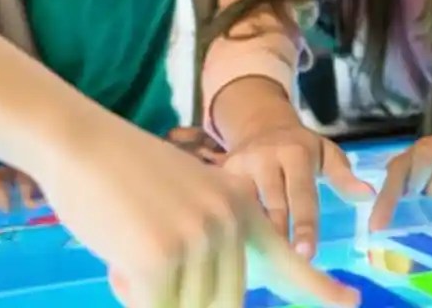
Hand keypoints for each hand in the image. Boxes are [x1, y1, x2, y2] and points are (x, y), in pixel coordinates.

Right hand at [37, 114, 359, 307]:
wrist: (80, 140)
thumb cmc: (122, 175)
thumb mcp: (187, 200)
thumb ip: (214, 240)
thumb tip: (229, 297)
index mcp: (240, 207)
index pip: (286, 261)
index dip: (318, 290)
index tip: (351, 302)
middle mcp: (230, 222)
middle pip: (222, 307)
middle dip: (180, 298)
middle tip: (144, 255)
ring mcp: (198, 239)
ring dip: (150, 294)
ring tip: (128, 242)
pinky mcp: (160, 258)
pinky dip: (126, 292)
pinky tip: (116, 252)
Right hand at [220, 124, 373, 258]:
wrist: (260, 124)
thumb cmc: (301, 147)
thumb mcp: (326, 153)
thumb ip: (344, 175)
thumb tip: (368, 194)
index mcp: (294, 153)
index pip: (301, 194)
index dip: (304, 225)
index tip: (307, 254)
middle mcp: (264, 157)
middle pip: (273, 204)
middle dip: (280, 235)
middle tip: (287, 263)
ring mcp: (240, 165)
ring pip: (247, 206)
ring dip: (256, 232)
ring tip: (265, 258)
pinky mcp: (222, 172)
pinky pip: (230, 203)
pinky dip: (238, 223)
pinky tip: (244, 242)